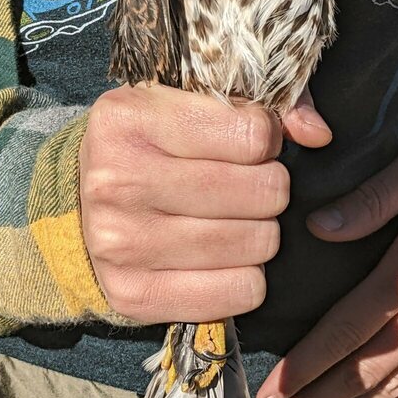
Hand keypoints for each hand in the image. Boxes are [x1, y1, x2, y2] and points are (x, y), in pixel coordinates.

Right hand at [80, 84, 330, 323]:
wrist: (78, 206)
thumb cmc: (149, 144)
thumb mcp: (189, 102)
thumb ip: (263, 102)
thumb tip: (319, 135)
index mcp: (129, 119)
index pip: (252, 135)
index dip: (268, 139)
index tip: (250, 143)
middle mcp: (119, 181)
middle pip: (263, 192)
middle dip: (269, 187)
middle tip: (248, 185)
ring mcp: (122, 244)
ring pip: (257, 244)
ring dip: (261, 232)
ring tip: (236, 219)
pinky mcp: (133, 295)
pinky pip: (240, 292)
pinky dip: (247, 276)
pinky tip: (225, 257)